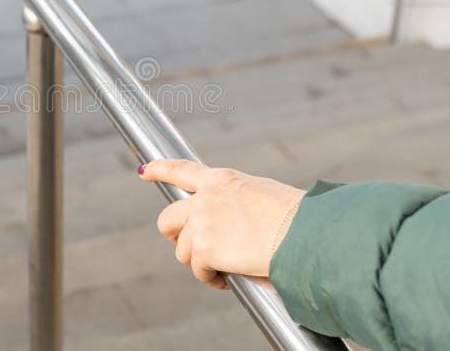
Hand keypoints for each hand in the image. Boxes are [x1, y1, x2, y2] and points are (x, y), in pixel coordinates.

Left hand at [138, 159, 304, 288]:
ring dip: (199, 262)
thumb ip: (237, 206)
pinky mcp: (204, 247)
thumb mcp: (263, 197)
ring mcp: (202, 221)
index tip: (144, 172)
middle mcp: (206, 197)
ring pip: (182, 249)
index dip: (159, 170)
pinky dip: (210, 278)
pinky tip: (226, 279)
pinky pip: (198, 269)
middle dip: (176, 236)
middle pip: (169, 218)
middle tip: (195, 250)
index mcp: (223, 179)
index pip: (181, 170)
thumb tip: (233, 230)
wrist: (306, 233)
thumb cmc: (298, 219)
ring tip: (223, 268)